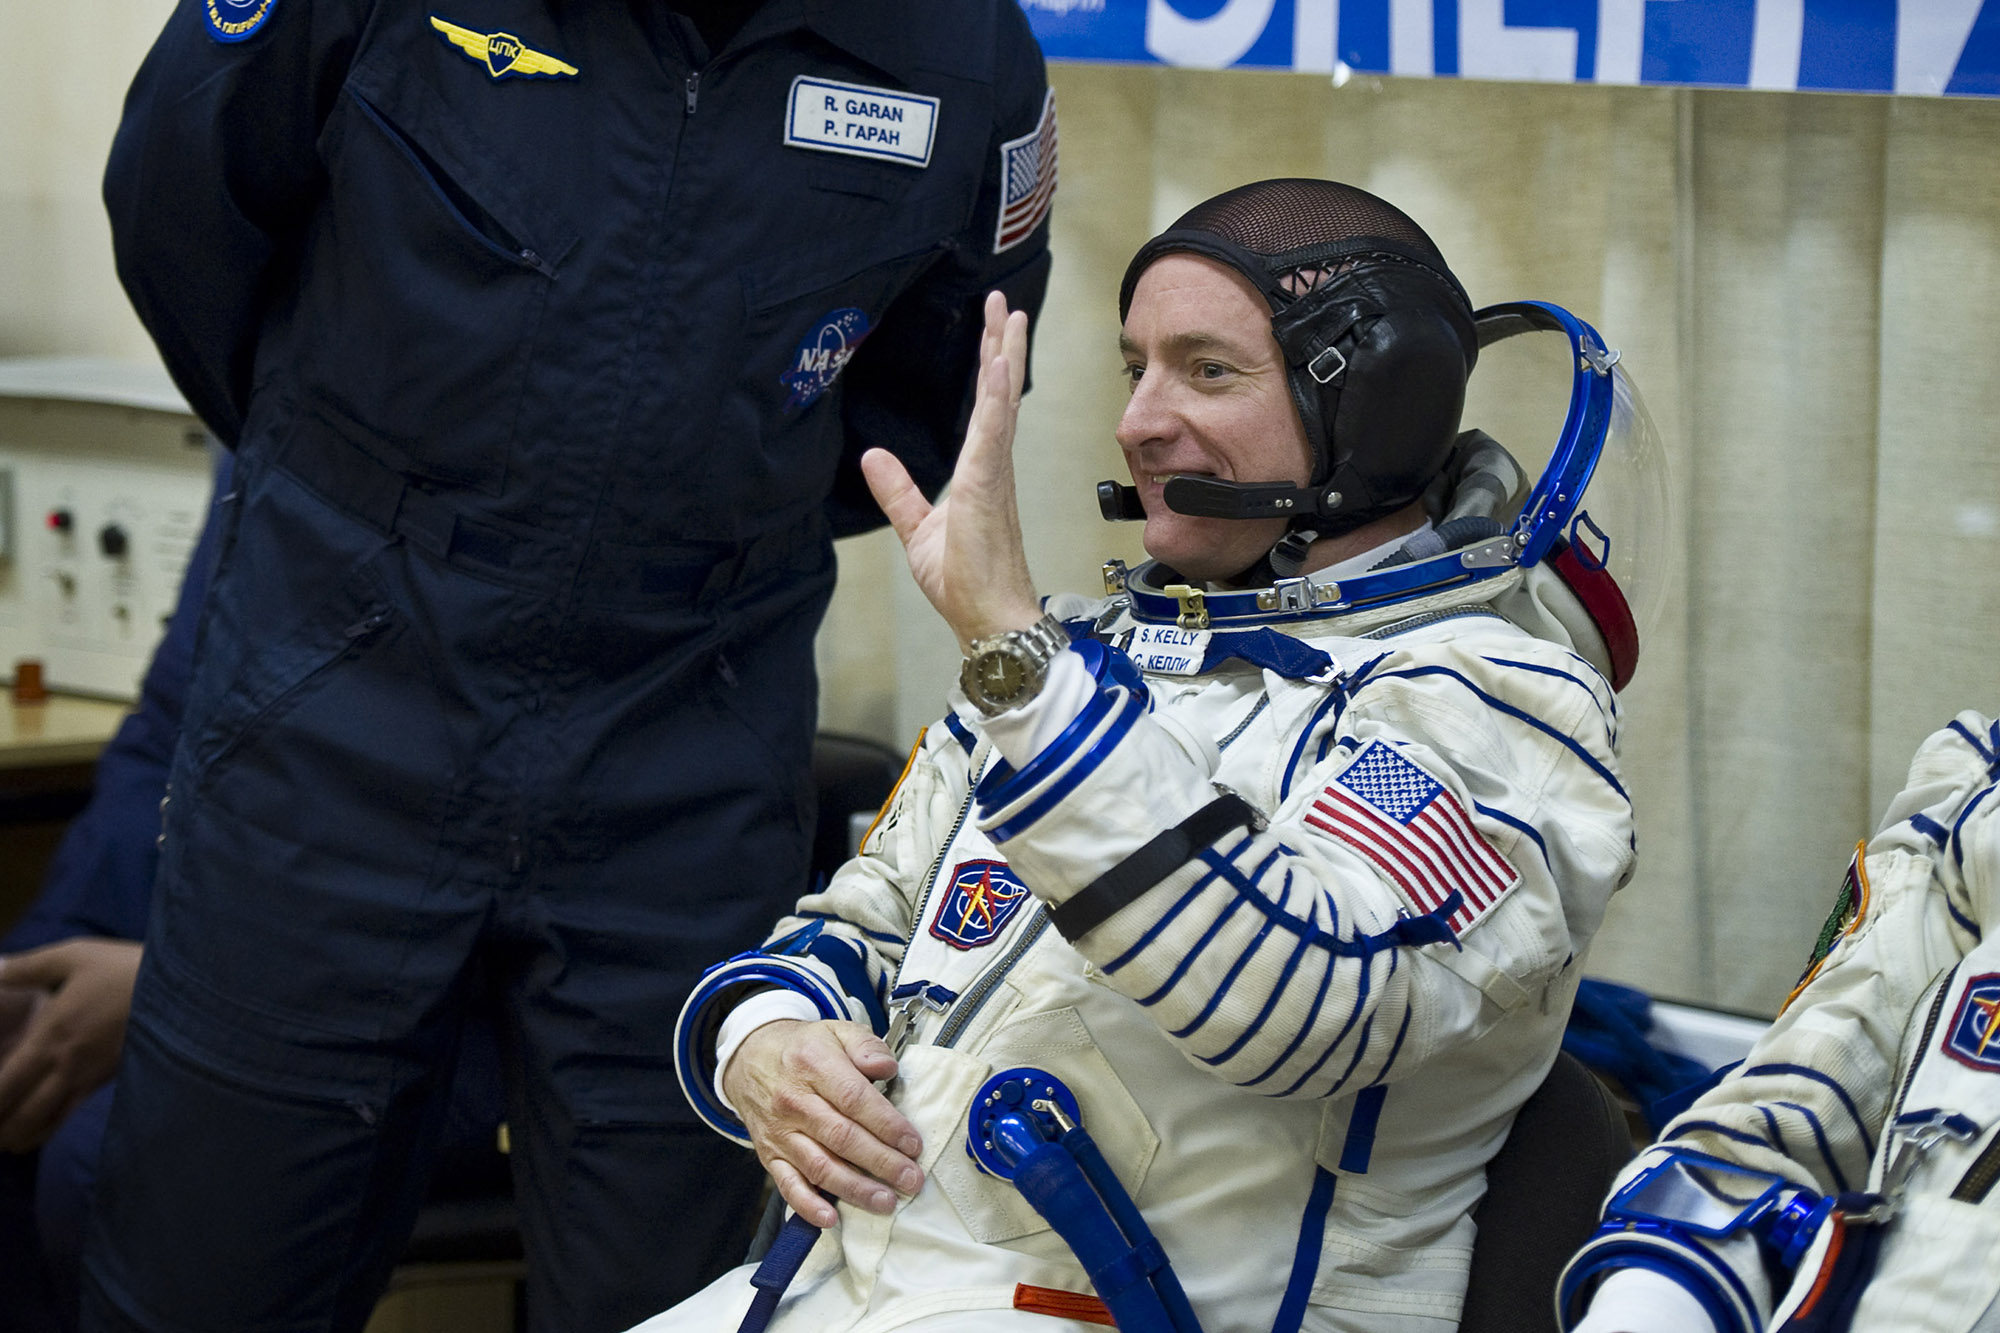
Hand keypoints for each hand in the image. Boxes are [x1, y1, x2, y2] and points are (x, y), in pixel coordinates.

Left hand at [0, 939, 142, 1151]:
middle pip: (22, 1114)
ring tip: (7, 1141)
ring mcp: (89, 1078)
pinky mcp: (109, 1080)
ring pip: (46, 1121)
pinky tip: (42, 1129)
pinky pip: (71, 1113)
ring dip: (20, 1136)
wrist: (182, 991)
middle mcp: (65, 1066)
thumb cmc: (124, 970)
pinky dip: (49, 1129)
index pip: (5, 1085)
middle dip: (0, 1128)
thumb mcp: (74, 956)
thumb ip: (29, 967)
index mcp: (49, 1038)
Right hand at [721, 1018, 924, 1228]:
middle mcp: (793, 1101)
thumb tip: (887, 1068)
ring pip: (819, 1166)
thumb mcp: (837, 1031)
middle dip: (881, 1163)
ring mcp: (779, 1131)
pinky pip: (787, 1184)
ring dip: (855, 1189)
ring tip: (885, 1202)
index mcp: (813, 1065)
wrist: (750, 1058)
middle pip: (842, 1138)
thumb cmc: (804, 1049)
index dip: (886, 1125)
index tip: (913, 1144)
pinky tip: (831, 1218)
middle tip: (911, 1179)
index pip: (854, 1099)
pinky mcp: (769, 1154)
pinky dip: (808, 1205)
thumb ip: (866, 1045)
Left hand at [862, 291, 1041, 654]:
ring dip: (1002, 356)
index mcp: (981, 474)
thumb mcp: (917, 529)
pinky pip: (993, 435)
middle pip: (1001, 394)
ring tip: (1006, 315)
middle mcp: (994, 467)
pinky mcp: (987, 488)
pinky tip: (998, 365)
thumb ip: (898, 491)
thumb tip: (873, 457)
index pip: (988, 410)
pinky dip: (996, 399)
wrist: (988, 620)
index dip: (990, 368)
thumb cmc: (966, 584)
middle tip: (1002, 302)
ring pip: (1002, 403)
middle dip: (1000, 345)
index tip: (992, 330)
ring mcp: (994, 475)